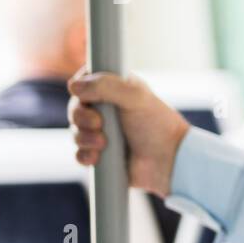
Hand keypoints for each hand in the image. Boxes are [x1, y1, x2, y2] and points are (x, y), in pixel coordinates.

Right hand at [67, 67, 190, 196]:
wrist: (169, 161)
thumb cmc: (157, 125)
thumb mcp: (136, 97)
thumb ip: (106, 85)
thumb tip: (74, 87)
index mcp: (114, 89)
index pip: (84, 82)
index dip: (80, 88)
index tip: (87, 95)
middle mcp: (106, 109)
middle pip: (75, 108)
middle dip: (80, 116)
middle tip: (98, 123)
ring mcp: (102, 132)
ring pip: (75, 132)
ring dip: (84, 137)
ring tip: (104, 143)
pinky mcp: (101, 155)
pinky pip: (79, 154)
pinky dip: (85, 156)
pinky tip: (97, 157)